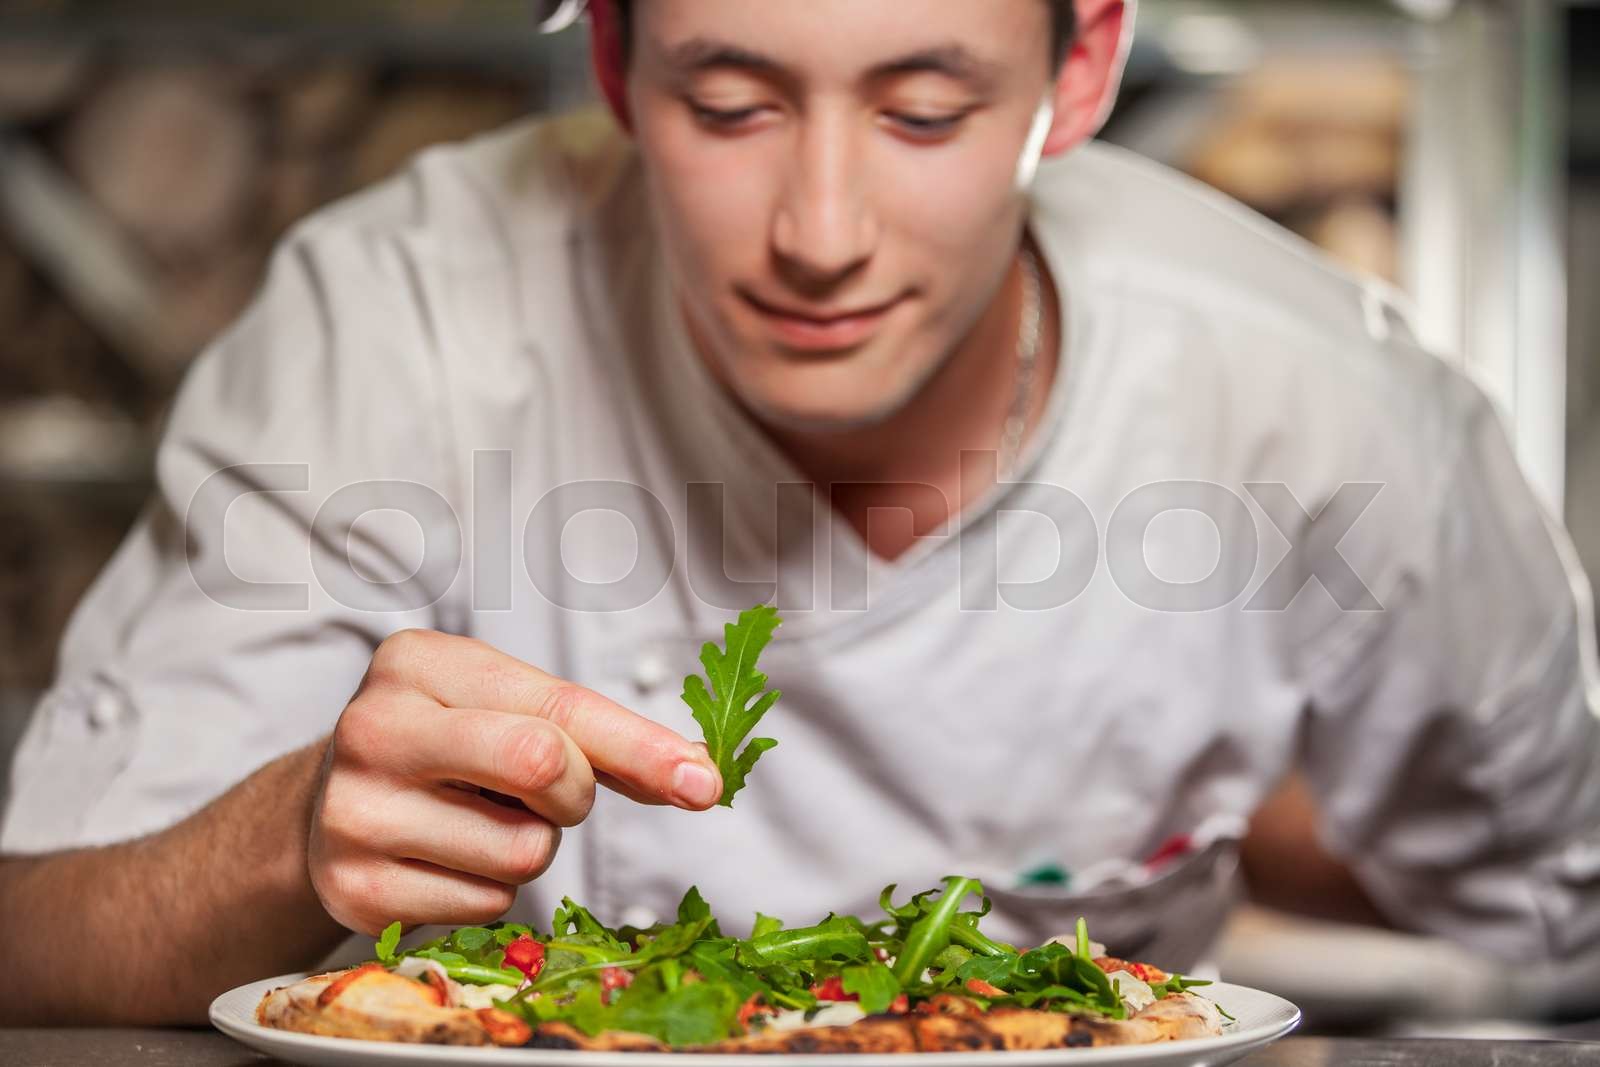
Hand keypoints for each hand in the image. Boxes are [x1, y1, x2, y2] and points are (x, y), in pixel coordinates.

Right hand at [308, 629, 722, 933]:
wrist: (326, 805)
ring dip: (530, 846)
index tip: (702, 782)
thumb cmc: (442, 744)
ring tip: (481, 822)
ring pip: (523, 852)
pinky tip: (447, 860)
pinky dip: (489, 889)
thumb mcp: (503, 707)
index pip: (559, 708)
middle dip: (574, 794)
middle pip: (542, 766)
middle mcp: (376, 728)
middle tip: (549, 793)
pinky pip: (485, 904)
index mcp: (418, 662)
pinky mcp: (355, 889)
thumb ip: (596, 736)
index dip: (641, 749)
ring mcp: (356, 812)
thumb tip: (697, 775)